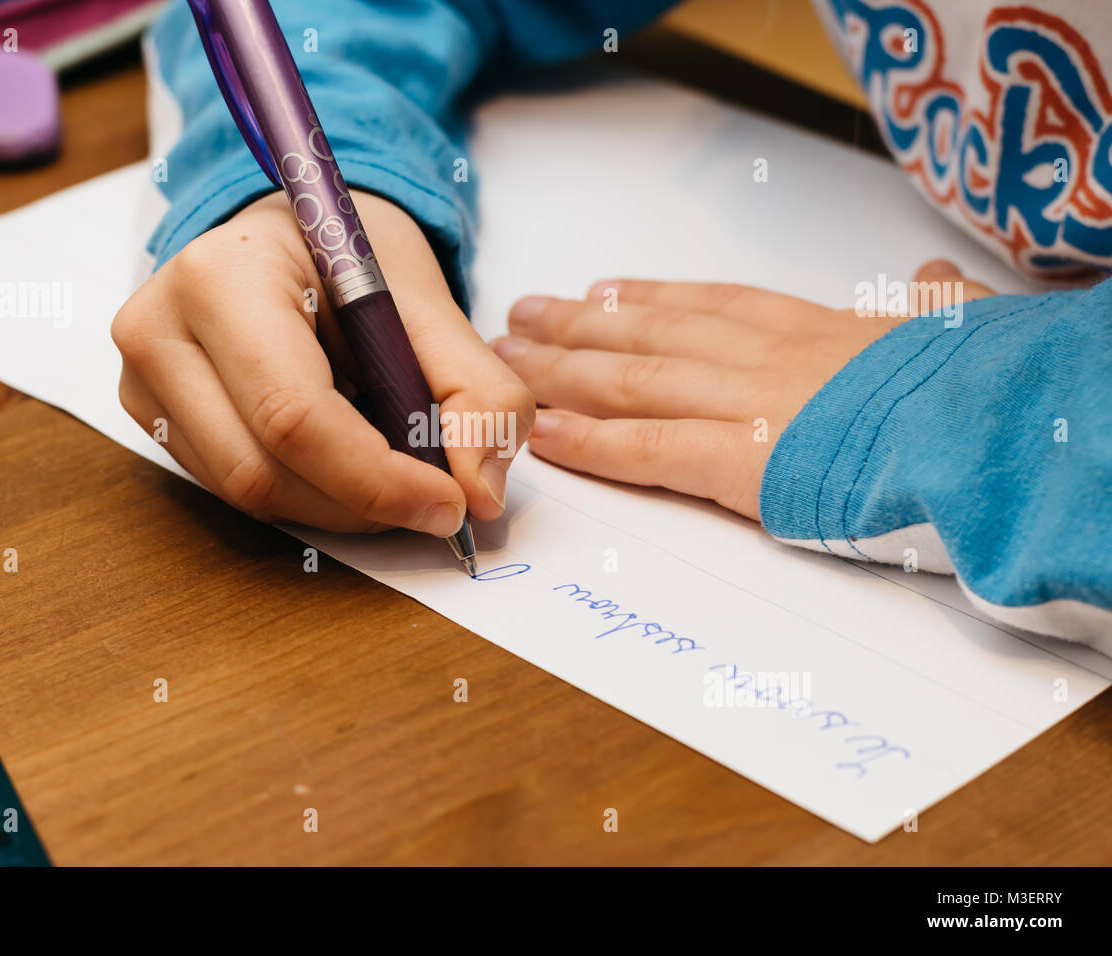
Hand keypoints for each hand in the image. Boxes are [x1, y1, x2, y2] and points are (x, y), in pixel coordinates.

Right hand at [112, 190, 532, 533]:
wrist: (292, 234)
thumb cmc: (353, 257)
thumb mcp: (430, 303)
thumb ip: (476, 392)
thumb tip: (480, 494)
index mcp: (223, 278)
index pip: (294, 414)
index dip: (378, 479)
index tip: (449, 506)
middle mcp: (159, 327)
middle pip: (264, 471)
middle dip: (364, 502)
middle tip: (433, 497)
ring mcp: (140, 377)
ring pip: (247, 494)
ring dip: (336, 504)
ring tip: (388, 464)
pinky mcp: (148, 415)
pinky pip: (232, 489)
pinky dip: (304, 492)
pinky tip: (338, 455)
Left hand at [491, 260, 994, 520]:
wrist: (990, 430)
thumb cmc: (980, 387)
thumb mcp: (961, 328)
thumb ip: (935, 304)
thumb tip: (934, 273)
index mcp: (814, 327)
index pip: (709, 304)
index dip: (645, 297)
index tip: (599, 290)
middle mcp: (763, 355)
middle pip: (648, 334)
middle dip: (577, 326)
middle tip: (521, 317)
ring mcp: (745, 405)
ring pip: (630, 381)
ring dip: (560, 371)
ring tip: (508, 361)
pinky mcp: (739, 464)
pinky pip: (644, 450)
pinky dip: (587, 442)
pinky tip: (540, 434)